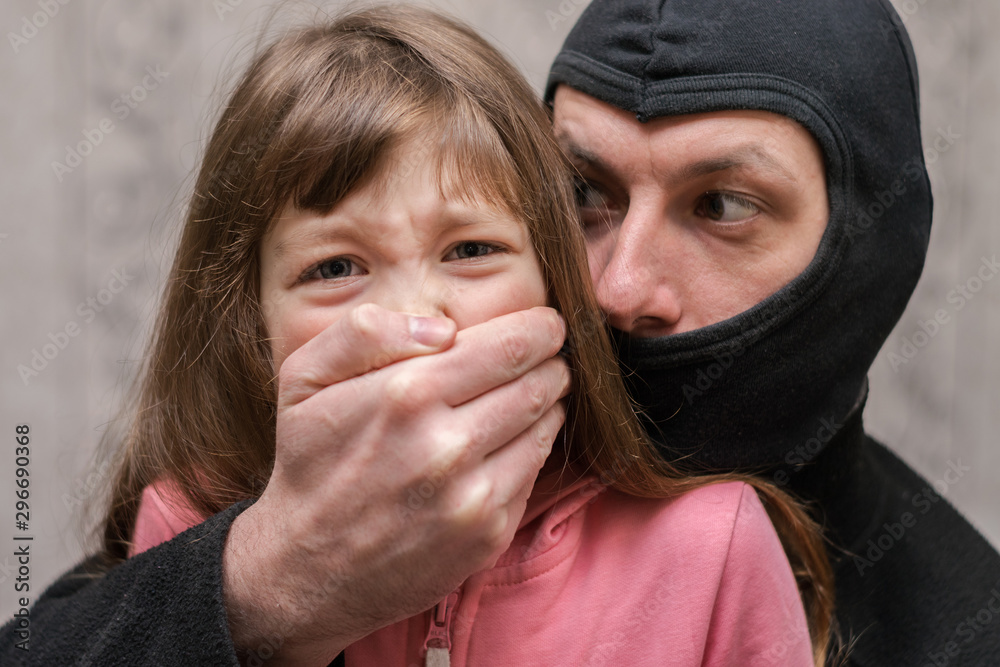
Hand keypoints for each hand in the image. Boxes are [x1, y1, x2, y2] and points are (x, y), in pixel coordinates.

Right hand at [222, 303, 569, 664]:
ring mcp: (472, 497)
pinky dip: (530, 449)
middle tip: (544, 358)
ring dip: (547, 404)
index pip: (510, 346)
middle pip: (540, 384)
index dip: (541, 329)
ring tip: (525, 396)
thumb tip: (442, 329)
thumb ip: (364, 331)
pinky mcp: (488, 536)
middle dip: (550, 363)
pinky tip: (503, 442)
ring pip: (546, 427)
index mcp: (406, 395)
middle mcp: (446, 446)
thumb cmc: (310, 461)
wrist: (306, 569)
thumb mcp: (304, 377)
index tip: (546, 325)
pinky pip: (533, 473)